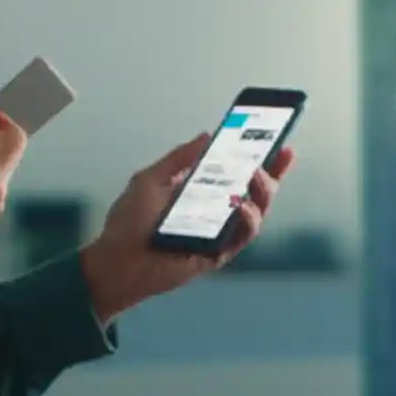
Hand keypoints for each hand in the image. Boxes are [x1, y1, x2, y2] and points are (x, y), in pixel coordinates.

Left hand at [80, 133, 296, 324]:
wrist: (116, 260)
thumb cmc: (129, 222)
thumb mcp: (152, 179)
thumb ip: (180, 158)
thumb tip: (207, 135)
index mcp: (201, 193)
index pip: (236, 172)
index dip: (258, 156)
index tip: (274, 137)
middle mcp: (215, 213)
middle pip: (255, 191)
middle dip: (273, 171)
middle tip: (279, 152)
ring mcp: (219, 234)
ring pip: (256, 212)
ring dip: (263, 191)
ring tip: (257, 174)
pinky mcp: (219, 254)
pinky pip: (243, 236)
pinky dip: (248, 219)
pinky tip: (241, 204)